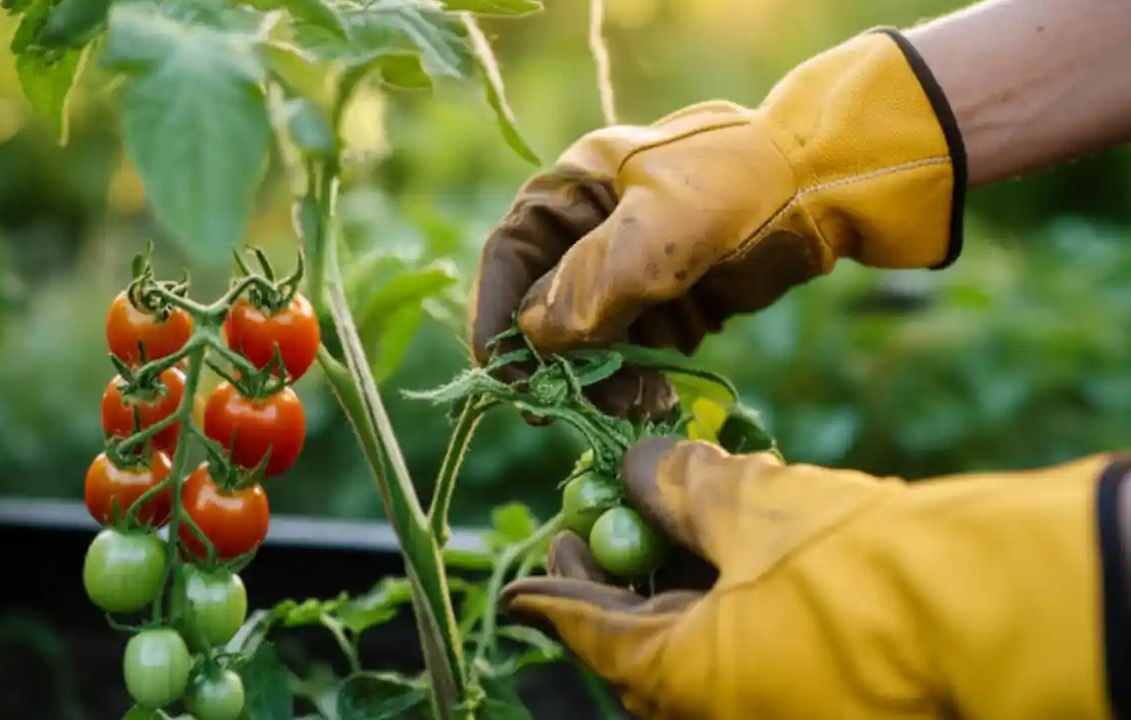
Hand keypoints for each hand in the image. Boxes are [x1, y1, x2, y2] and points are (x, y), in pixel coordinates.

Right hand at [468, 29, 965, 420]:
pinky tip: (655, 407)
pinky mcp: (667, 299)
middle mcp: (591, 229)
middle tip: (555, 412)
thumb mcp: (660, 234)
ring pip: (590, 337)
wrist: (827, 187)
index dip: (493, 314)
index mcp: (575, 190)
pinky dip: (638, 382)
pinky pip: (635, 351)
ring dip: (599, 380)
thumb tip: (533, 335)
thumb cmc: (739, 188)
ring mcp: (630, 266)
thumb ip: (590, 285)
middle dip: (552, 360)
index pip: (510, 254)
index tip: (499, 374)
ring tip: (626, 412)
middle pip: (544, 304)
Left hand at [503, 439, 1124, 718]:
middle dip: (619, 590)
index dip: (554, 596)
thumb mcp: (756, 510)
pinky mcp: (827, 707)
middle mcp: (721, 718)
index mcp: (682, 684)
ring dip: (680, 596)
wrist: (994, 616)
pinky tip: (740, 559)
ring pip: (702, 660)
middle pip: (643, 653)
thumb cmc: (860, 566)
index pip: (591, 637)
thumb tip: (638, 470)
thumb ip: (681, 490)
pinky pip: (753, 664)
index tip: (526, 581)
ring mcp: (776, 718)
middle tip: (603, 536)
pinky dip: (732, 615)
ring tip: (673, 529)